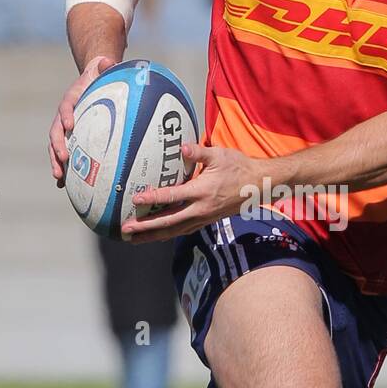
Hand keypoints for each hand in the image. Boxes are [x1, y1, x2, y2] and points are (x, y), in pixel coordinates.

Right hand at [48, 55, 115, 185]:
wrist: (92, 80)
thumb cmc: (101, 75)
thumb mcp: (104, 68)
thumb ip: (106, 65)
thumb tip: (108, 60)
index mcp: (73, 98)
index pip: (67, 105)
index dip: (67, 114)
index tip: (70, 124)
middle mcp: (65, 114)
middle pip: (56, 131)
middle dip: (57, 146)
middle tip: (62, 159)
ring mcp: (65, 128)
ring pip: (56, 146)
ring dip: (56, 161)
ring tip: (58, 178)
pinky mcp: (70, 138)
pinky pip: (64, 154)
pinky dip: (63, 169)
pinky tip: (64, 186)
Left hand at [121, 142, 260, 241]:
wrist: (259, 185)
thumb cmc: (239, 167)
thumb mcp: (220, 155)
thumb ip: (198, 152)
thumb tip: (182, 148)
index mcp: (202, 191)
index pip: (172, 196)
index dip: (153, 198)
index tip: (136, 199)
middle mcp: (201, 209)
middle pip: (169, 222)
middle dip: (146, 227)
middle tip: (127, 229)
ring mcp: (204, 217)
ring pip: (175, 230)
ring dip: (154, 235)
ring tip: (135, 239)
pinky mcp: (207, 221)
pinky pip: (184, 230)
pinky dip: (168, 234)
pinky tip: (158, 235)